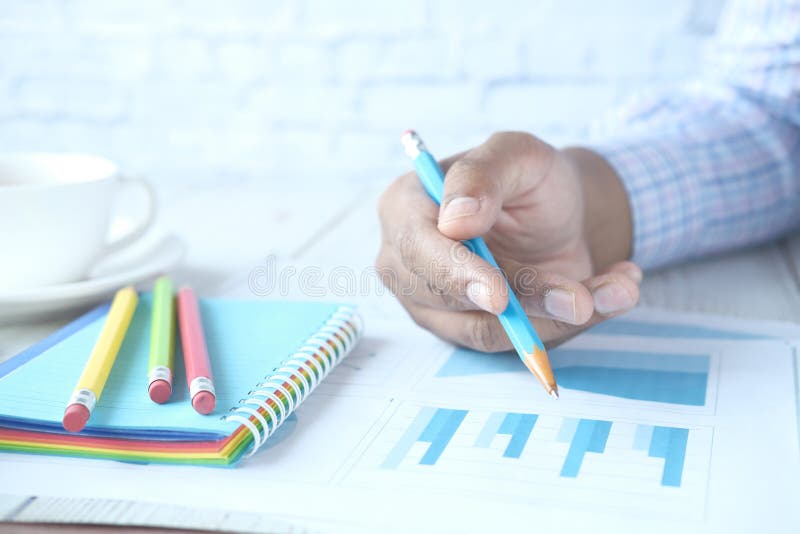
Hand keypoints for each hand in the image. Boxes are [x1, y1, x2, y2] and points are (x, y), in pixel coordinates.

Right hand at [376, 131, 640, 350]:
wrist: (555, 212)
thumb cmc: (525, 177)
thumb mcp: (516, 154)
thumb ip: (482, 174)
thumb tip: (454, 220)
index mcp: (404, 208)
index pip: (417, 251)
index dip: (455, 276)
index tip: (499, 295)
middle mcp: (408, 264)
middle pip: (448, 302)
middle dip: (522, 302)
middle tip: (582, 299)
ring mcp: (435, 305)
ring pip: (487, 332)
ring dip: (556, 317)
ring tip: (618, 289)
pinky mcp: (472, 332)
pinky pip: (517, 342)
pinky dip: (572, 324)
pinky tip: (613, 295)